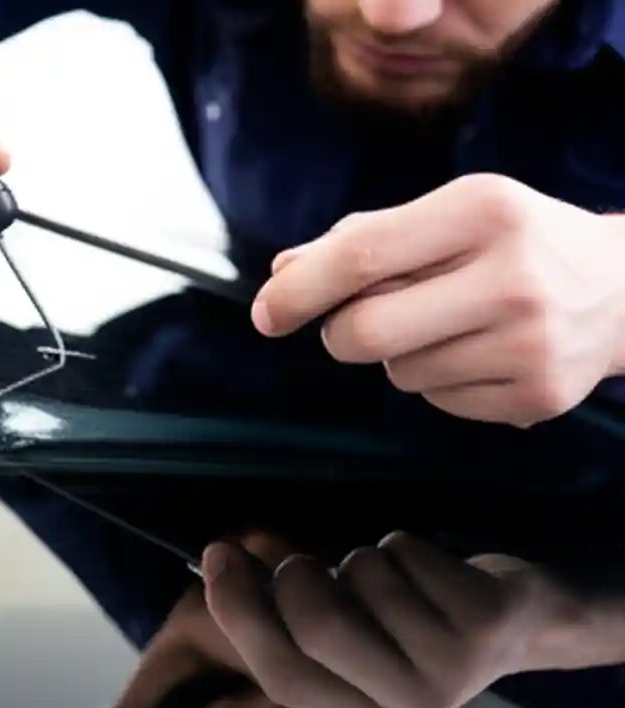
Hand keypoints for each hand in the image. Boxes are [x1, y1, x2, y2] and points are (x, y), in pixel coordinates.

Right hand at [201, 531, 591, 707]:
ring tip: (387, 577)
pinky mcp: (482, 624)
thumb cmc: (413, 625)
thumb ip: (284, 615)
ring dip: (360, 558)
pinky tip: (427, 569)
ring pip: (362, 576)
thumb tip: (217, 561)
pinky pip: (404, 552)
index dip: (240, 612)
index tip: (217, 554)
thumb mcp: (349, 634)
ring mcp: (450, 669)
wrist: (524, 626)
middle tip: (303, 563)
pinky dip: (401, 543)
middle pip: (316, 624)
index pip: (281, 673)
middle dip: (295, 574)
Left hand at [253, 174, 624, 427]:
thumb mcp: (449, 214)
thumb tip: (283, 271)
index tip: (265, 313)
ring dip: (397, 355)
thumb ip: (364, 239)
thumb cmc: (513, 241)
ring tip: (449, 323)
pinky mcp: (538, 396)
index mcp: (482, 210)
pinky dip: (438, 381)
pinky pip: (437, 401)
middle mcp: (512, 276)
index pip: (360, 257)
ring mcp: (530, 342)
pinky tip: (480, 350)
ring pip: (397, 373)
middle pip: (365, 332)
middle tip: (353, 321)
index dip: (298, 291)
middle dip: (337, 333)